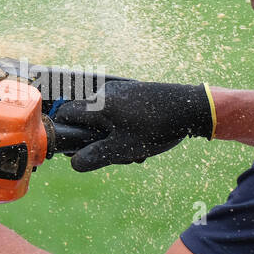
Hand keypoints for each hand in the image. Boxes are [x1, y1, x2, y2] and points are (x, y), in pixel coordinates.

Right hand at [55, 80, 214, 171]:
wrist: (189, 108)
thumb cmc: (155, 128)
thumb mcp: (123, 148)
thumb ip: (95, 157)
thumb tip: (74, 163)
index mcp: (98, 104)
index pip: (66, 114)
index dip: (64, 132)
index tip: (72, 149)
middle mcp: (105, 93)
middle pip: (86, 119)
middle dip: (96, 140)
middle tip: (115, 155)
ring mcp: (120, 90)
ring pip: (104, 118)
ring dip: (113, 137)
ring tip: (135, 151)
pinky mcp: (132, 92)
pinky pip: (118, 111)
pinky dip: (123, 127)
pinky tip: (142, 139)